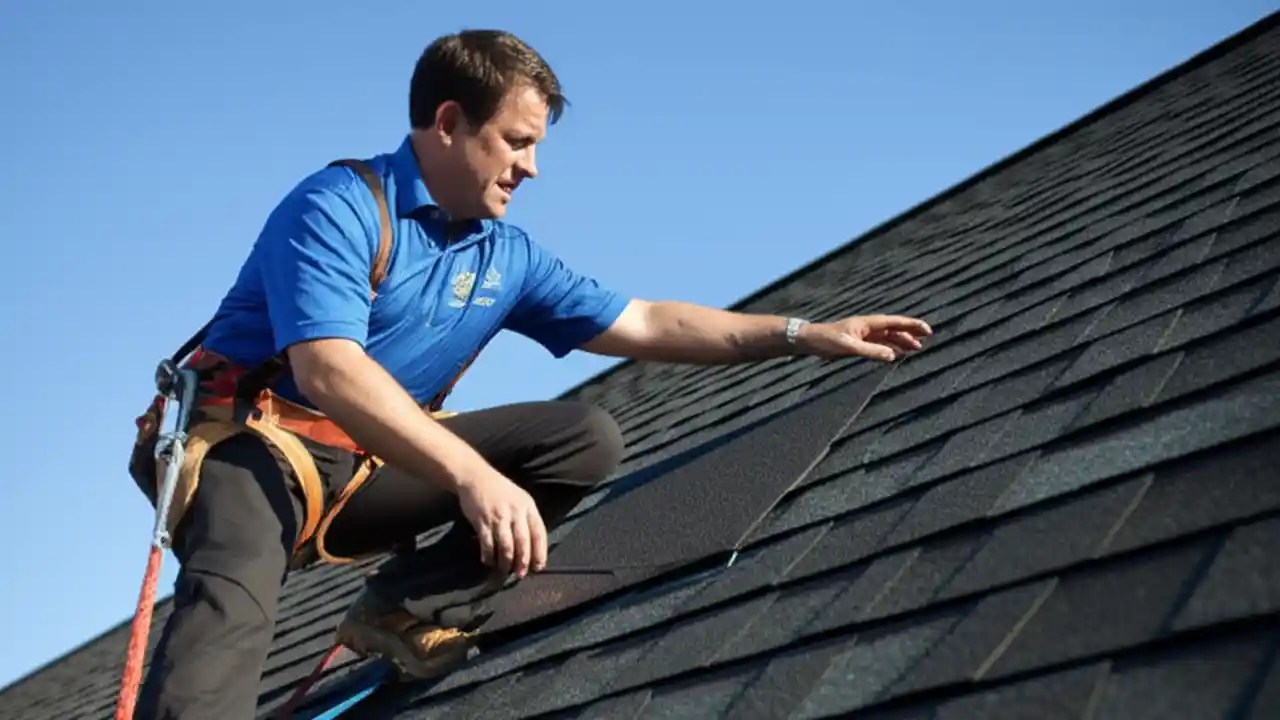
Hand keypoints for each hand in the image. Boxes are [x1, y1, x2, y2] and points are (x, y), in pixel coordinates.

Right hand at [456, 469, 547, 578]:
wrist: (475, 477)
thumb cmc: (500, 490)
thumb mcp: (519, 498)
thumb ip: (526, 519)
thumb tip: (531, 547)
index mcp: (528, 506)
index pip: (539, 533)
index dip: (540, 552)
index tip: (538, 566)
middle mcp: (515, 511)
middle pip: (523, 542)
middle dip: (523, 561)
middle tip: (521, 574)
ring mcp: (498, 516)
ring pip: (506, 546)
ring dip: (506, 562)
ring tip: (504, 570)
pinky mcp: (482, 521)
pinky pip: (487, 544)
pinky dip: (488, 556)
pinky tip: (488, 561)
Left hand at [797, 314, 932, 361]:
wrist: (809, 340)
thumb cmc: (825, 340)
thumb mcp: (849, 347)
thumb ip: (871, 351)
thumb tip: (893, 355)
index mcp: (867, 323)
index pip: (894, 322)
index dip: (911, 325)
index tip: (926, 329)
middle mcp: (867, 327)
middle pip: (894, 328)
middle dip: (910, 332)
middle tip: (927, 338)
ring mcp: (863, 335)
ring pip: (888, 337)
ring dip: (902, 341)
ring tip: (916, 348)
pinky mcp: (858, 343)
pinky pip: (879, 345)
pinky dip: (890, 348)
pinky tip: (897, 354)